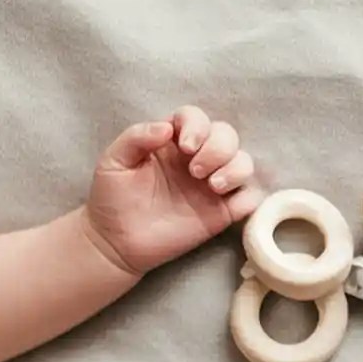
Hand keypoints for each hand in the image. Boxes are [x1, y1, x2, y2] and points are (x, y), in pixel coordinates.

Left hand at [84, 106, 264, 274]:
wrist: (115, 243)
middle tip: (196, 172)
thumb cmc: (112, 199)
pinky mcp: (223, 212)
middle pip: (227, 135)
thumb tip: (167, 128)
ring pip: (245, 163)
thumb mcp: (113, 161)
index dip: (197, 125)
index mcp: (172, 142)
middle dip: (218, 148)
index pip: (196, 118)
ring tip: (213, 187)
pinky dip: (249, 198)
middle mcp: (198, 159)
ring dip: (236, 169)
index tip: (185, 146)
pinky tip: (227, 204)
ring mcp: (213, 186)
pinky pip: (251, 198)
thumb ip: (136, 137)